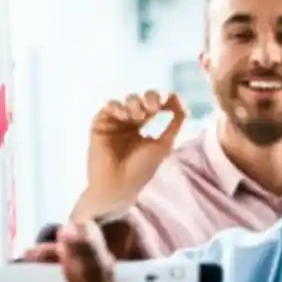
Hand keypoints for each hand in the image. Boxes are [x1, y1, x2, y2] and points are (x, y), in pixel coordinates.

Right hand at [84, 90, 187, 212]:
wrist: (118, 184)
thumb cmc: (142, 169)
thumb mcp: (164, 145)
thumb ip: (174, 124)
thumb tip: (181, 103)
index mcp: (143, 129)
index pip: (153, 106)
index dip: (161, 100)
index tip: (170, 98)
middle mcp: (128, 123)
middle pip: (141, 100)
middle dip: (149, 98)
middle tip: (153, 108)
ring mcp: (114, 123)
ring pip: (126, 101)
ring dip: (135, 103)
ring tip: (138, 117)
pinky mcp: (100, 124)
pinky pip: (108, 106)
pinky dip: (117, 106)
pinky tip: (123, 115)